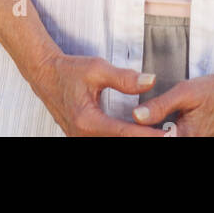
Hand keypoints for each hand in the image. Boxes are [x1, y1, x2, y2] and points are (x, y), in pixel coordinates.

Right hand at [32, 52, 166, 136]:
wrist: (44, 74)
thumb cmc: (68, 70)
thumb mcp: (97, 68)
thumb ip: (124, 78)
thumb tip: (151, 81)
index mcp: (87, 121)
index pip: (125, 133)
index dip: (148, 135)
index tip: (168, 134)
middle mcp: (83, 136)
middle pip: (121, 143)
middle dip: (145, 140)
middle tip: (169, 135)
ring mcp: (81, 140)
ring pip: (114, 144)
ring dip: (134, 139)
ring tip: (158, 134)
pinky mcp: (83, 138)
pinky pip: (106, 141)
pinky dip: (123, 138)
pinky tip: (138, 133)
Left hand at [132, 70, 213, 136]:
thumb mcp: (185, 92)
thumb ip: (160, 105)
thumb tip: (136, 116)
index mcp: (185, 138)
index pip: (154, 139)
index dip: (138, 132)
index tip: (126, 126)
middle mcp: (192, 144)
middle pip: (162, 139)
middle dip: (148, 131)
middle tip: (137, 121)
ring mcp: (199, 144)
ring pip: (171, 139)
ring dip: (159, 131)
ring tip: (146, 122)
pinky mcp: (202, 141)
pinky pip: (180, 138)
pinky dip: (170, 132)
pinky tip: (161, 124)